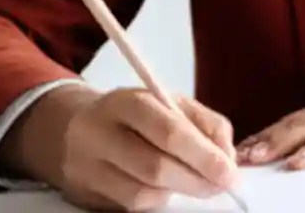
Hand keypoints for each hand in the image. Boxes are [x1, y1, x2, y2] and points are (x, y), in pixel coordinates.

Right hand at [0, 85, 239, 210]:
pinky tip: (166, 189)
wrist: (74, 129)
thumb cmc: (135, 116)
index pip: (168, 130)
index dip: (203, 155)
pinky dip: (156, 201)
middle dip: (196, 180)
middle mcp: (99, 134)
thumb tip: (227, 156)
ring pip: (141, 194)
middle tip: (221, 186)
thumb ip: (205, 123)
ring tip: (196, 185)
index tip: (230, 172)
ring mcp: (86, 168)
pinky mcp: (83, 195)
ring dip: (177, 193)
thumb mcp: (170, 103)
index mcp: (127, 102)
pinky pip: (127, 207)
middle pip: (154, 167)